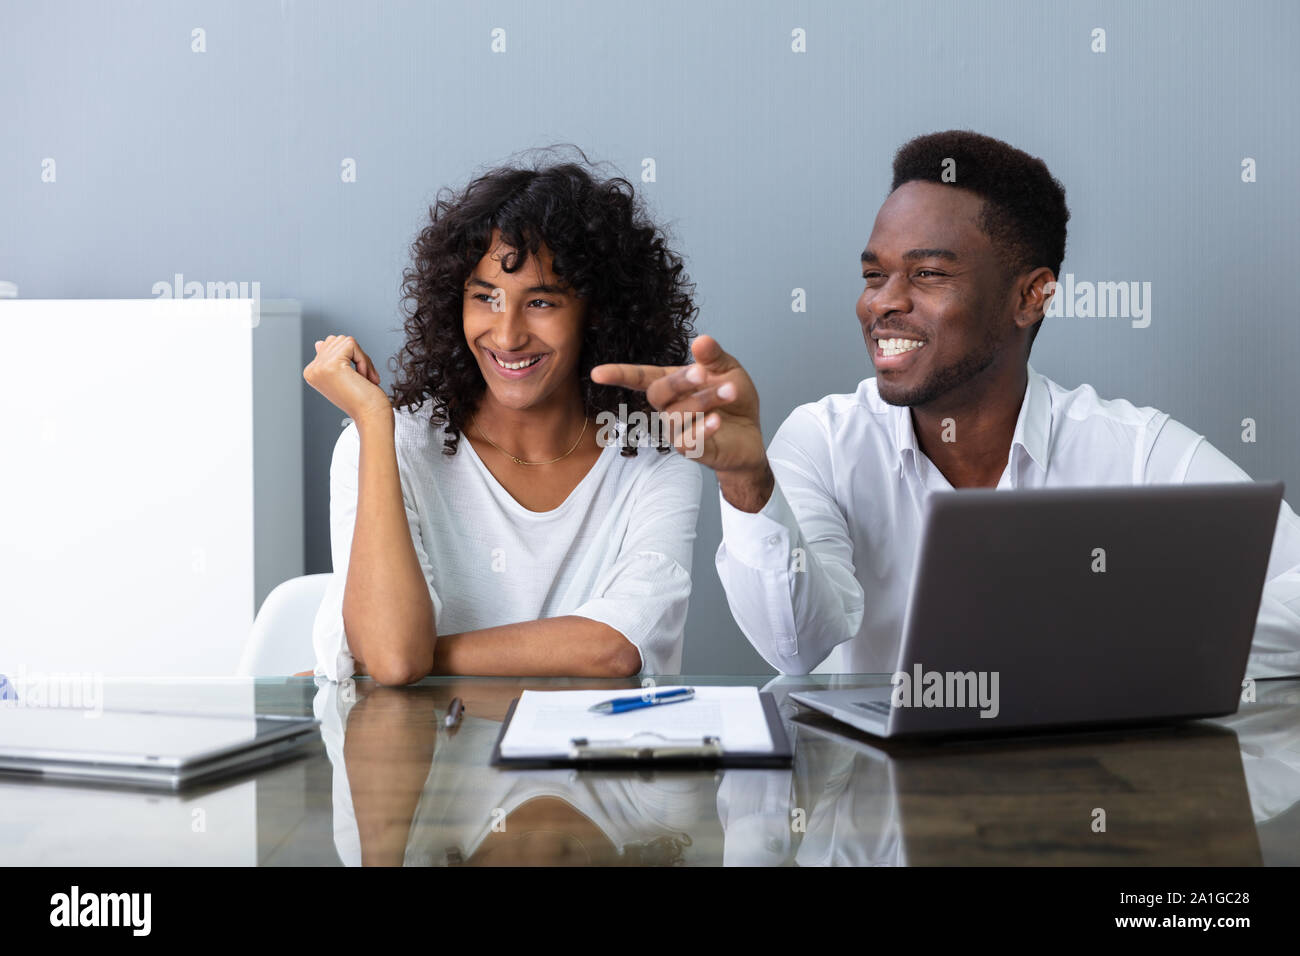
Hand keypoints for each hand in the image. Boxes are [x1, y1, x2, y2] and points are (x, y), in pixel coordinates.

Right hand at [303, 334, 390, 422]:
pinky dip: (363, 359)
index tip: (355, 381)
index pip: (330, 346)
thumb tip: (319, 342)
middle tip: (363, 380)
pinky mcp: (331, 364)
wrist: (371, 417)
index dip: (349, 358)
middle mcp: (312, 370)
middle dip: (356, 357)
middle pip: (337, 341)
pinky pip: (352, 344)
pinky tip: (363, 377)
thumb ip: (330, 358)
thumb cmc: (364, 400)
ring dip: (362, 359)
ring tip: (363, 379)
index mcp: (312, 373)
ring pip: (345, 341)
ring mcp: (319, 367)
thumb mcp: (344, 376)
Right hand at [591, 334, 773, 509]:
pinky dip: (702, 428)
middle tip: (703, 373)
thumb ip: (713, 356)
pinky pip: (686, 440)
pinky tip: (718, 420)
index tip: (597, 373)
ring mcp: (677, 430)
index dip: (619, 375)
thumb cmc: (733, 403)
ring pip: (675, 415)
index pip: (639, 377)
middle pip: (657, 393)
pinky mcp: (690, 449)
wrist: (750, 437)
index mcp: (672, 384)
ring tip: (731, 392)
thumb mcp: (728, 371)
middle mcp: (669, 407)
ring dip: (703, 400)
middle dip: (679, 381)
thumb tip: (700, 340)